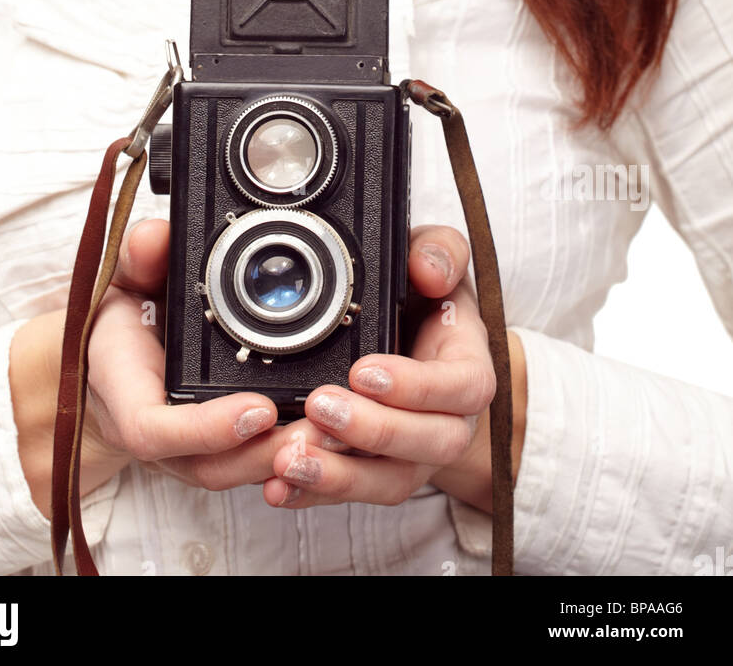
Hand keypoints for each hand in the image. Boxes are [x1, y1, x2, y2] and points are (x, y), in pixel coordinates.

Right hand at [81, 218, 344, 495]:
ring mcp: (183, 451)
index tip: (260, 409)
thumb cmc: (114, 323)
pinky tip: (329, 439)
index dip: (205, 430)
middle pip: (208, 466)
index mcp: (122, 390)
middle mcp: (155, 431)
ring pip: (234, 472)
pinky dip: (287, 457)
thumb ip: (137, 257)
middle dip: (266, 453)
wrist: (103, 361)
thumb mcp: (118, 279)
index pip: (152, 429)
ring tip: (338, 434)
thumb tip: (155, 237)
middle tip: (323, 429)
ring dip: (286, 459)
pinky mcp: (212, 453)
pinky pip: (247, 465)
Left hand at [261, 225, 498, 509]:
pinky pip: (349, 494)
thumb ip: (439, 251)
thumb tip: (429, 269)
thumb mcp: (435, 259)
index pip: (461, 388)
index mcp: (469, 370)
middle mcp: (448, 421)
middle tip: (320, 405)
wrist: (416, 338)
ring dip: (338, 475)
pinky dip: (312, 493)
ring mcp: (413, 454)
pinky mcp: (374, 472)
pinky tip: (277, 485)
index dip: (415, 386)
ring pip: (388, 481)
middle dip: (371, 430)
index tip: (364, 370)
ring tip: (288, 458)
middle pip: (427, 445)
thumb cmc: (426, 297)